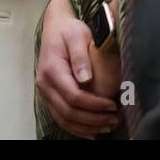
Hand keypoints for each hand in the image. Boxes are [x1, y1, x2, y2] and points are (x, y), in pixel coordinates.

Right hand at [35, 0, 119, 137]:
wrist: (55, 27)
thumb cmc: (69, 31)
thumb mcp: (77, 36)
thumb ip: (80, 56)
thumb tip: (85, 79)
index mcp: (52, 69)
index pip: (73, 96)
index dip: (94, 105)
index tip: (113, 105)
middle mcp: (44, 84)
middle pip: (68, 112)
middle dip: (93, 119)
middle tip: (115, 119)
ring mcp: (45, 92)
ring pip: (63, 119)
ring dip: (86, 127)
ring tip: (107, 126)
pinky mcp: (49, 96)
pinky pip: (60, 118)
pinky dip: (76, 128)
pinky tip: (92, 132)